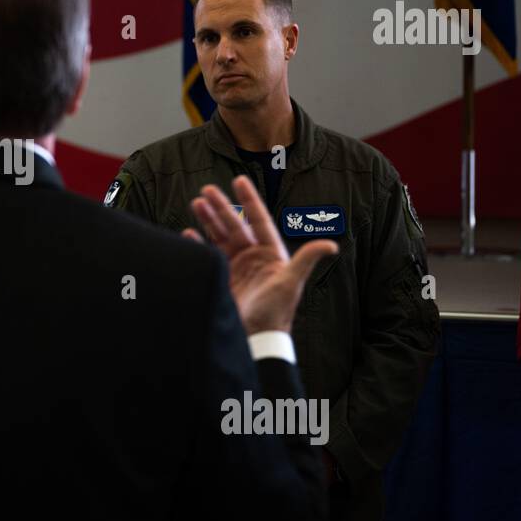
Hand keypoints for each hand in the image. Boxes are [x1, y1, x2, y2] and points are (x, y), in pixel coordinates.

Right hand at [182, 175, 337, 334]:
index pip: (258, 220)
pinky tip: (189, 234)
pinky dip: (198, 244)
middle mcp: (253, 258)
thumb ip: (307, 259)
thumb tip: (331, 245)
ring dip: (208, 220)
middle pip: (235, 225)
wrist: (254, 339)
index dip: (249, 200)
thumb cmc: (275, 313)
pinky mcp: (223, 280)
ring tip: (196, 203)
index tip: (239, 181)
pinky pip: (208, 255)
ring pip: (219, 236)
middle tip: (207, 190)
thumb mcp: (291, 283)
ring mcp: (236, 268)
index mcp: (270, 254)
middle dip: (221, 207)